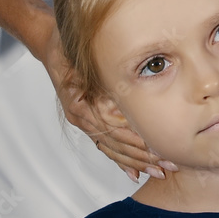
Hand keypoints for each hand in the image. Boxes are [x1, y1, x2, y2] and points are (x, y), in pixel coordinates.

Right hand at [42, 27, 175, 182]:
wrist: (50, 45)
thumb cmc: (65, 47)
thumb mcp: (82, 57)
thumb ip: (101, 76)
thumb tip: (127, 90)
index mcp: (80, 106)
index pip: (113, 130)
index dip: (135, 140)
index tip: (157, 148)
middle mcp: (81, 118)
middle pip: (116, 144)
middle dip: (143, 157)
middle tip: (167, 166)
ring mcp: (83, 121)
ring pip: (112, 149)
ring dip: (136, 162)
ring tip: (159, 172)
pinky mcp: (87, 121)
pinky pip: (105, 145)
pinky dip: (120, 160)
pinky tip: (134, 172)